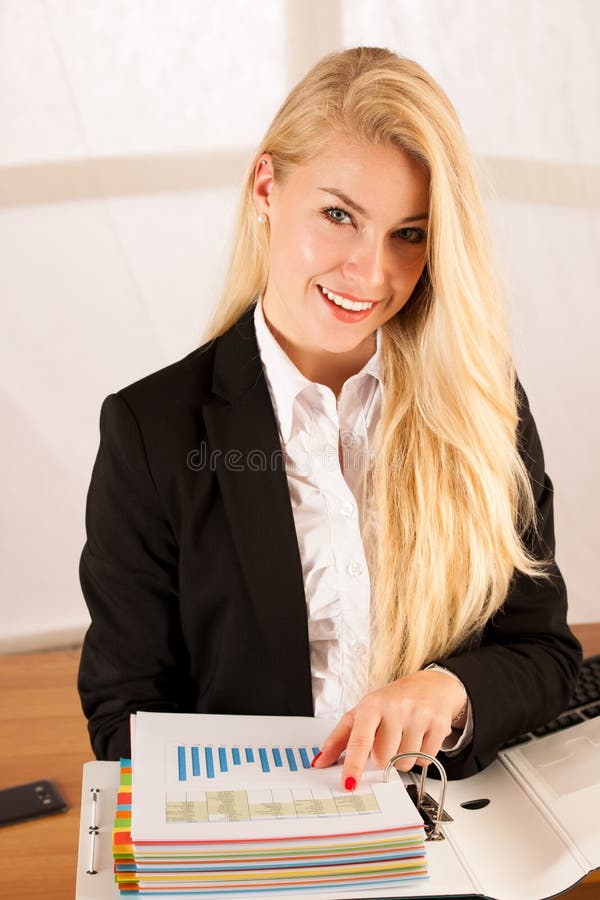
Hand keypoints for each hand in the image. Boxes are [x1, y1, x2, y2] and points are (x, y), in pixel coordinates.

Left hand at [312, 669, 465, 789]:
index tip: (349, 784)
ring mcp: (418, 715)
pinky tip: (419, 738)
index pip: (360, 739)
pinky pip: (424, 760)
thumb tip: (319, 762)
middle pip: (383, 758)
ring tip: (403, 737)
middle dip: (383, 757)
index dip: (354, 764)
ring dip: (402, 758)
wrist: (431, 686)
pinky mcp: (438, 724)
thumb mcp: (362, 713)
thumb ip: (339, 738)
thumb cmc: (391, 702)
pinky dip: (420, 756)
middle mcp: (395, 707)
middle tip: (387, 741)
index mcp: (372, 705)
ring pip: (404, 762)